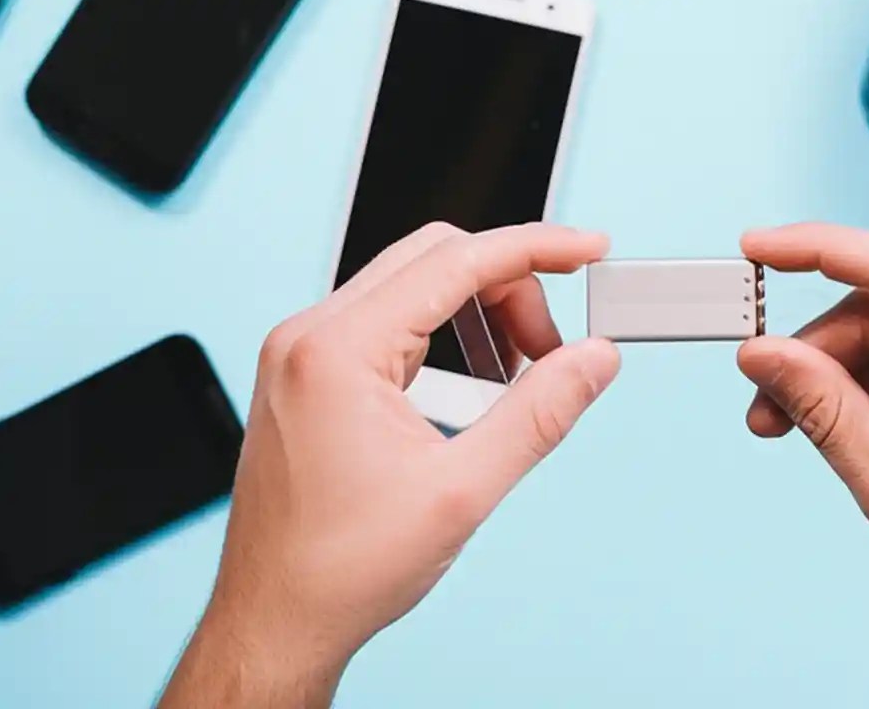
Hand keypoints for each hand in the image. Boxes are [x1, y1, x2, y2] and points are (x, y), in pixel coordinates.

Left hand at [160, 223, 619, 708]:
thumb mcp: (462, 491)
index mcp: (337, 349)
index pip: (455, 260)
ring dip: (475, 310)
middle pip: (433, 259)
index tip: (587, 249)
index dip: (535, 248)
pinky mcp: (304, 375)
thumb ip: (540, 413)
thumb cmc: (342, 568)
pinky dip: (439, 334)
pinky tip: (470, 380)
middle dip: (508, 286)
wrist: (275, 619)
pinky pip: (383, 321)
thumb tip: (593, 359)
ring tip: (517, 372)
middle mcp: (308, 336)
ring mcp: (299, 353)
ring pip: (409, 287)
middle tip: (554, 348)